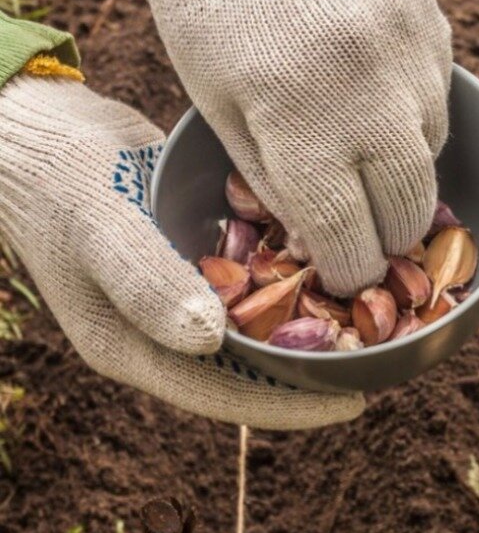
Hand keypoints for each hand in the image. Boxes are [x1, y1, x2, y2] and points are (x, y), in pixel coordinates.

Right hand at [0, 76, 362, 428]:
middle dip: (319, 362)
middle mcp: (167, 327)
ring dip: (316, 315)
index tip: (357, 401)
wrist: (37, 128)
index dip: (293, 404)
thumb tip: (209, 342)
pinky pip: (258, 273)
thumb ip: (149, 285)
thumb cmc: (58, 183)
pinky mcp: (198, 251)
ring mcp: (184, 289)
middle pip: (256, 364)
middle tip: (387, 350)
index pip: (227, 395)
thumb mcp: (100, 230)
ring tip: (381, 307)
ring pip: (263, 319)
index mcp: (138, 348)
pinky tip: (346, 249)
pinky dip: (297, 268)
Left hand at [132, 0, 452, 296]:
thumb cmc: (210, 16)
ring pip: (431, 151)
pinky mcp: (432, 19)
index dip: (351, 270)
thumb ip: (276, 181)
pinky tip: (379, 99)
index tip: (349, 277)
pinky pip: (439, 97)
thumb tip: (325, 240)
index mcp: (296, 118)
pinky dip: (415, 115)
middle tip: (370, 236)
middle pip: (407, 204)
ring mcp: (407, 51)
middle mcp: (366, 89)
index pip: (347, 233)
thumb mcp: (219, 108)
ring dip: (403, 170)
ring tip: (367, 154)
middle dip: (389, 234)